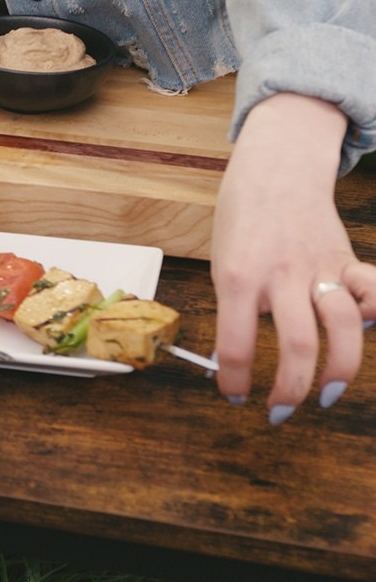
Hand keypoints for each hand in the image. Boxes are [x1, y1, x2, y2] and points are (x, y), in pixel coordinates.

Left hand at [211, 92, 375, 423]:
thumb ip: (235, 306)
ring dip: (339, 370)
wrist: (275, 170)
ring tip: (328, 393)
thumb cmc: (241, 220)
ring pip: (341, 327)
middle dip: (290, 389)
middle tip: (280, 412)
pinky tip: (362, 330)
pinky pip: (373, 292)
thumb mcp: (222, 263)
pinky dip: (374, 315)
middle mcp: (280, 275)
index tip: (235, 397)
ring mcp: (318, 268)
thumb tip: (235, 357)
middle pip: (296, 345)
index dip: (235, 380)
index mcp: (238, 278)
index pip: (235, 343)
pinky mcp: (346, 261)